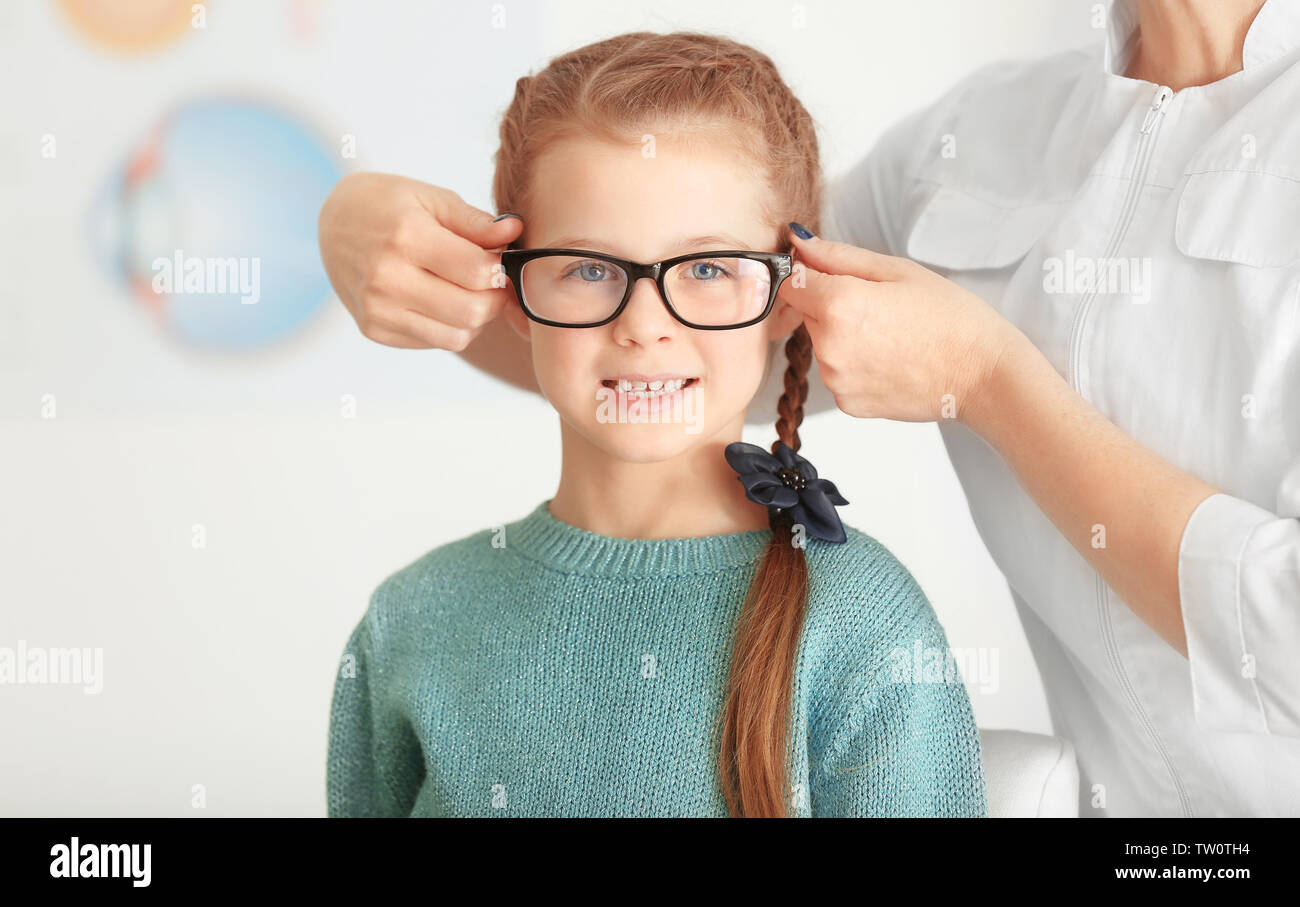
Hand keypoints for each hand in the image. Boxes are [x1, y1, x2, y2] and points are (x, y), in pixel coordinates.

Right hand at [317, 172, 523, 348]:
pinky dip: (450, 326)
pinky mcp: (374, 330)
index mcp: (405, 237)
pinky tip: (441, 300)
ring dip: (476, 318)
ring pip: (457, 336)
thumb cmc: (389, 205)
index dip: (500, 269)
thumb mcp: (431, 199)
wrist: (334, 223)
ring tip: (468, 291)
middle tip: (491, 280)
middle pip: (471, 311)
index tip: (499, 260)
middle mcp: (386, 279)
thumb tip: (515, 232)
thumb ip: (475, 221)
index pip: (477, 272)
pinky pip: (435, 342)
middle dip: (494, 298)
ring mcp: (377, 310)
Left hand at [782, 227, 1024, 423]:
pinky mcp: (848, 404)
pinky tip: (890, 359)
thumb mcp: (897, 271)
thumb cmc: (950, 318)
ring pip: (821, 345)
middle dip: (828, 304)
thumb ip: (839, 256)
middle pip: (805, 314)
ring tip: (889, 334)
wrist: (982, 376)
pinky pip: (837, 374)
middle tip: (878, 305)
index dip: (805, 275)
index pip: (788, 284)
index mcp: (838, 305)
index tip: (828, 274)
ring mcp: (837, 380)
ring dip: (841, 336)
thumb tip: (798, 243)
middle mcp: (829, 347)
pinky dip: (854, 365)